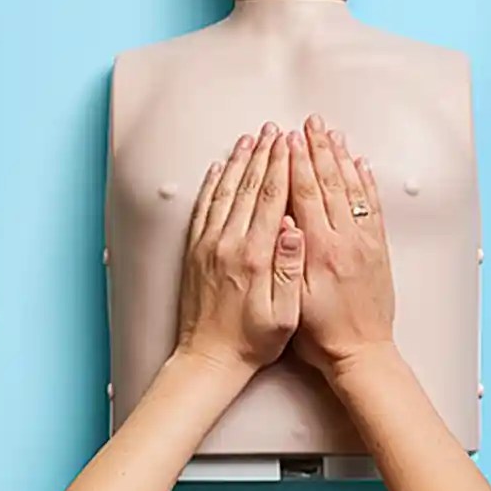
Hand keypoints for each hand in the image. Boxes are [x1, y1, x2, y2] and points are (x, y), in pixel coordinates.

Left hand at [176, 122, 305, 375]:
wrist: (208, 359)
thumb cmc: (251, 341)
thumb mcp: (284, 313)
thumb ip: (290, 269)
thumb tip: (295, 229)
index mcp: (254, 257)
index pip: (270, 200)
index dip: (282, 168)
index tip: (290, 144)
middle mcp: (228, 245)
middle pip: (248, 188)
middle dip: (263, 156)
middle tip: (274, 131)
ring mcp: (208, 246)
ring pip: (225, 192)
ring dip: (239, 163)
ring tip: (250, 140)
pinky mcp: (195, 251)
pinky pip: (204, 208)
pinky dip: (212, 184)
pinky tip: (220, 168)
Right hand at [287, 115, 394, 378]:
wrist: (362, 353)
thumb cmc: (321, 336)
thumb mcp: (293, 301)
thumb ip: (288, 261)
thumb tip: (283, 224)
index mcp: (320, 251)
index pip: (305, 196)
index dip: (294, 165)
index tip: (287, 140)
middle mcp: (345, 240)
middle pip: (330, 184)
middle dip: (317, 150)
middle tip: (309, 124)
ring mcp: (365, 242)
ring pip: (352, 190)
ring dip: (341, 158)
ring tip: (331, 134)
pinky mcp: (378, 249)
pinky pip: (373, 206)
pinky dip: (366, 182)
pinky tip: (360, 164)